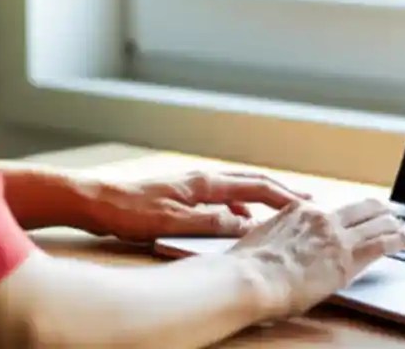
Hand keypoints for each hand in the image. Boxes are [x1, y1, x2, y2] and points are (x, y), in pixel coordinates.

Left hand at [91, 170, 311, 241]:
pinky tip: (239, 223)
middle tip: (307, 202)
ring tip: (281, 212)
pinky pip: (222, 199)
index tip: (307, 205)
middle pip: (251, 183)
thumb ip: (210, 222)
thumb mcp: (173, 221)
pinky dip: (239, 208)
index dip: (283, 196)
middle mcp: (202, 180)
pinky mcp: (182, 196)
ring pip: (237, 191)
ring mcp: (192, 186)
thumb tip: (245, 224)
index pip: (255, 187)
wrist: (96, 201)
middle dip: (280, 192)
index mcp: (204, 183)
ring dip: (261, 200)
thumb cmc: (129, 211)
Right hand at [228, 198, 404, 319]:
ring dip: (395, 224)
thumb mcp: (263, 240)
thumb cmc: (248, 268)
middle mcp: (322, 217)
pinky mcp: (349, 257)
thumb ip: (280, 238)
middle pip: (361, 207)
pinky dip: (400, 239)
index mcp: (299, 211)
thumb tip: (282, 249)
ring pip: (377, 221)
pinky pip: (383, 242)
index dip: (351, 213)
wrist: (251, 279)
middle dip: (380, 210)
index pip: (334, 209)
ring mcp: (337, 235)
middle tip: (391, 214)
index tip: (357, 215)